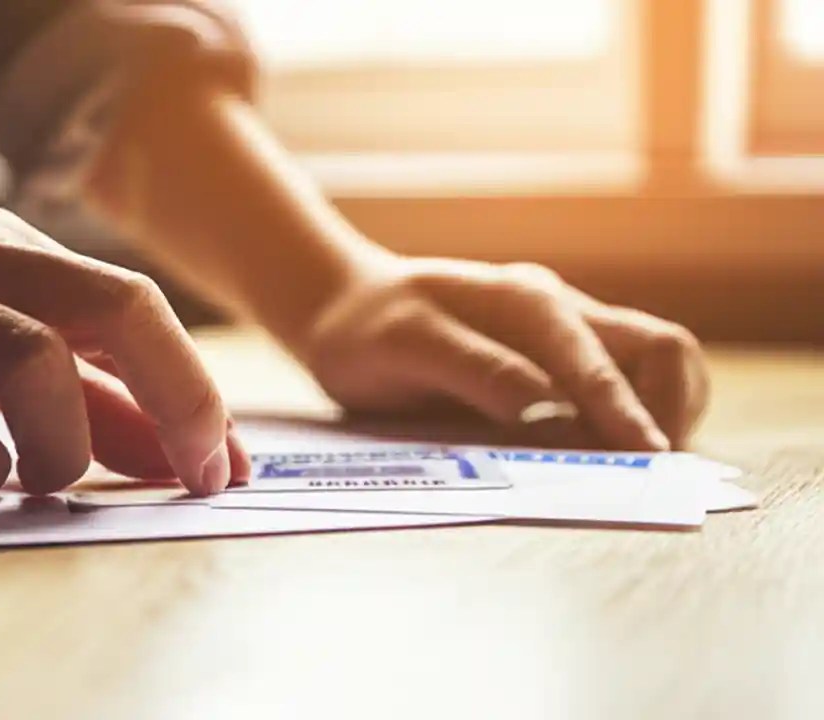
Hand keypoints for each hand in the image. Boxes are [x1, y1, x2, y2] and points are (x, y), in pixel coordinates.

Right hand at [0, 206, 247, 497]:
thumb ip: (72, 393)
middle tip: (194, 476)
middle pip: (112, 308)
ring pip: (29, 355)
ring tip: (50, 481)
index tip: (223, 465)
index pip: (137, 309)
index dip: (195, 390)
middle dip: (177, 398)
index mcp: (14, 254)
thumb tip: (169, 450)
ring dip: (65, 439)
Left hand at [299, 256, 708, 449]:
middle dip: (670, 410)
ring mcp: (564, 334)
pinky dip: (631, 421)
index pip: (599, 357)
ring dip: (660, 416)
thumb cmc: (365, 331)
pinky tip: (604, 456)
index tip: (648, 457)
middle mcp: (559, 310)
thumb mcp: (400, 346)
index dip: (625, 410)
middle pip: (662, 350)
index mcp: (524, 301)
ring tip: (631, 468)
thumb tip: (540, 403)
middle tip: (646, 471)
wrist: (345, 311)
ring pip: (654, 366)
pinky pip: (621, 386)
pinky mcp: (558, 362)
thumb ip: (469, 367)